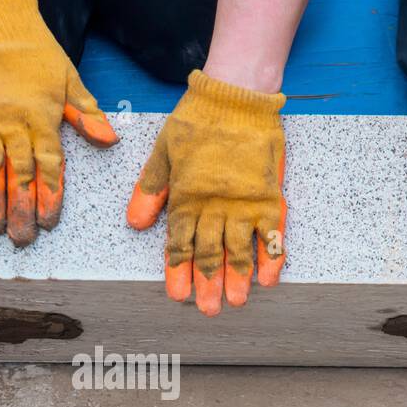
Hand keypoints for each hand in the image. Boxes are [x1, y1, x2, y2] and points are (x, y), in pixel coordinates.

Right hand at [0, 0, 116, 245]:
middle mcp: (14, 126)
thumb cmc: (36, 53)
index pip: (49, 166)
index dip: (49, 196)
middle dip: (21, 210)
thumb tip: (111, 139)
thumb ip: (87, 114)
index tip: (48, 222)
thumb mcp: (69, 80)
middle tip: (21, 239)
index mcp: (43, 121)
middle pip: (19, 176)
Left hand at [126, 71, 285, 316]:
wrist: (237, 97)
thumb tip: (134, 224)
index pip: (179, 244)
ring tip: (235, 302)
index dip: (178, 271)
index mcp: (185, 198)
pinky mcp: (268, 195)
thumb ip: (150, 190)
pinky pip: (271, 234)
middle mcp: (214, 206)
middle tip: (207, 310)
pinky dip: (271, 257)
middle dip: (207, 284)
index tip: (178, 295)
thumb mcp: (162, 152)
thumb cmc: (196, 121)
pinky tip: (269, 278)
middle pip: (209, 254)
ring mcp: (243, 203)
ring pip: (239, 250)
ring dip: (237, 279)